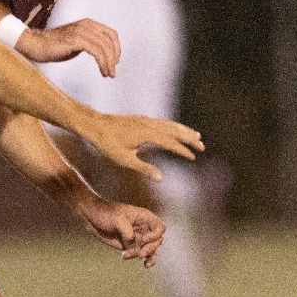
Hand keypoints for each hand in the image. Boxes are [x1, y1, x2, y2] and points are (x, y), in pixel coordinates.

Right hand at [16, 18, 121, 77]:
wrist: (37, 45)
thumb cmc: (55, 46)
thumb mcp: (77, 42)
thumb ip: (90, 44)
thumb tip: (103, 55)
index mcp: (89, 24)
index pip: (111, 34)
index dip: (116, 48)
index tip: (115, 62)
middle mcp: (87, 25)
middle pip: (109, 41)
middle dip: (113, 58)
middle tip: (112, 73)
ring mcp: (81, 31)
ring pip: (104, 47)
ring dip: (109, 63)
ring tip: (109, 74)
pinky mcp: (76, 40)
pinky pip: (96, 52)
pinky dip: (102, 63)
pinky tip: (102, 72)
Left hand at [76, 113, 202, 180]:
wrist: (94, 125)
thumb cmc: (107, 144)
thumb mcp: (124, 159)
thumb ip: (144, 168)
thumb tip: (161, 178)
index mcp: (147, 134)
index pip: (170, 143)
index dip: (182, 151)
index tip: (193, 158)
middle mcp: (149, 124)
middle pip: (174, 131)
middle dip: (189, 138)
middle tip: (202, 146)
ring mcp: (145, 120)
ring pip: (170, 124)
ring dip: (184, 130)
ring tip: (196, 136)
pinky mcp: (141, 119)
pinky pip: (162, 122)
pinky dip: (173, 126)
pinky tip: (176, 130)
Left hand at [77, 199, 164, 265]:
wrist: (93, 218)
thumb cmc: (106, 213)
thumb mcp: (117, 219)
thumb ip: (127, 232)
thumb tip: (132, 244)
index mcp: (144, 217)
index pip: (159, 227)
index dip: (155, 235)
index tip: (143, 239)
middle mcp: (144, 228)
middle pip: (157, 241)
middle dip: (150, 248)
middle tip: (139, 253)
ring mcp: (138, 238)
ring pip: (151, 249)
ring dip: (146, 256)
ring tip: (136, 257)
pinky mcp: (131, 246)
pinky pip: (142, 254)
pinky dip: (144, 260)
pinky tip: (145, 265)